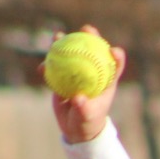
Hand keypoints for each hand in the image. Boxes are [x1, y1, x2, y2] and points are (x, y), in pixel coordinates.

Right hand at [47, 24, 126, 144]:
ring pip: (71, 55)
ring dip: (64, 43)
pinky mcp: (63, 79)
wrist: (74, 129)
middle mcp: (92, 74)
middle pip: (93, 51)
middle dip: (91, 37)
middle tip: (86, 29)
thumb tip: (77, 98)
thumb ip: (84, 108)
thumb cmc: (87, 123)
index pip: (115, 67)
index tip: (114, 50)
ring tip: (57, 36)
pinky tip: (42, 67)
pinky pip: (55, 69)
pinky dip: (48, 67)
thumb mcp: (87, 117)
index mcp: (105, 82)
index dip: (117, 57)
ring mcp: (77, 75)